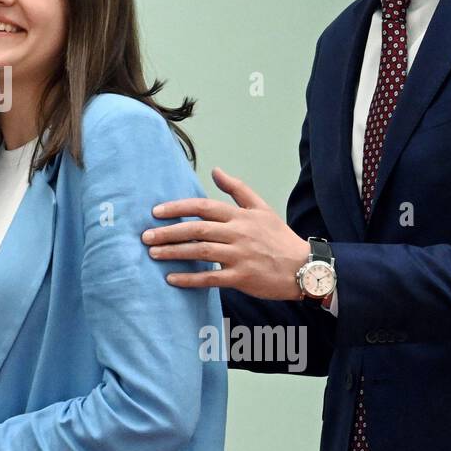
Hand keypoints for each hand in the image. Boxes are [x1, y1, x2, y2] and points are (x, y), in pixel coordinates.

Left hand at [141, 167, 309, 299]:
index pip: (203, 207)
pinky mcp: (242, 278)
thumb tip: (215, 170)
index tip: (155, 212)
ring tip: (152, 254)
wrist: (305, 267)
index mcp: (240, 216)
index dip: (177, 208)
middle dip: (168, 232)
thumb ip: (237, 189)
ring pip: (200, 252)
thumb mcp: (261, 208)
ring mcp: (239, 256)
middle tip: (145, 236)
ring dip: (173, 253)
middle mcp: (238, 234)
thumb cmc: (279, 237)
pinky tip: (171, 279)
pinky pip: (210, 278)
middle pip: (196, 230)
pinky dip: (189, 279)